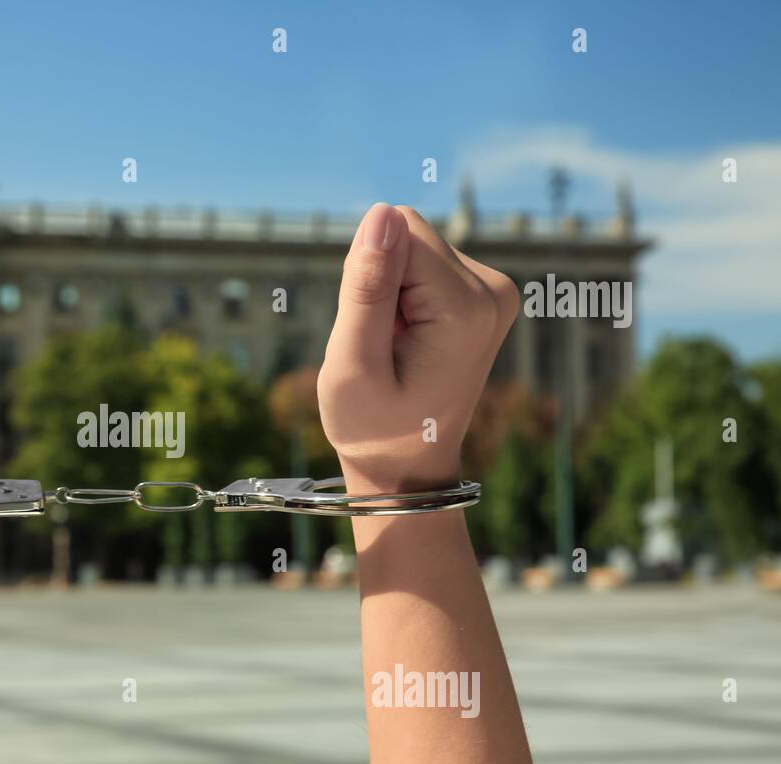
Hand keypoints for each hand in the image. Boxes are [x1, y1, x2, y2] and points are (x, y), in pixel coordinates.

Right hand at [317, 203, 518, 494]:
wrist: (408, 466)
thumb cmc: (373, 427)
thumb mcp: (353, 364)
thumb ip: (366, 288)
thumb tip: (381, 212)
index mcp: (468, 308)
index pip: (399, 233)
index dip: (367, 277)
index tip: (374, 333)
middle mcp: (495, 289)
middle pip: (409, 234)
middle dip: (379, 282)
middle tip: (382, 344)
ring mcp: (495, 290)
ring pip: (412, 248)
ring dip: (389, 293)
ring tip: (395, 347)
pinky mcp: (483, 292)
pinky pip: (421, 265)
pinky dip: (401, 299)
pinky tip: (407, 342)